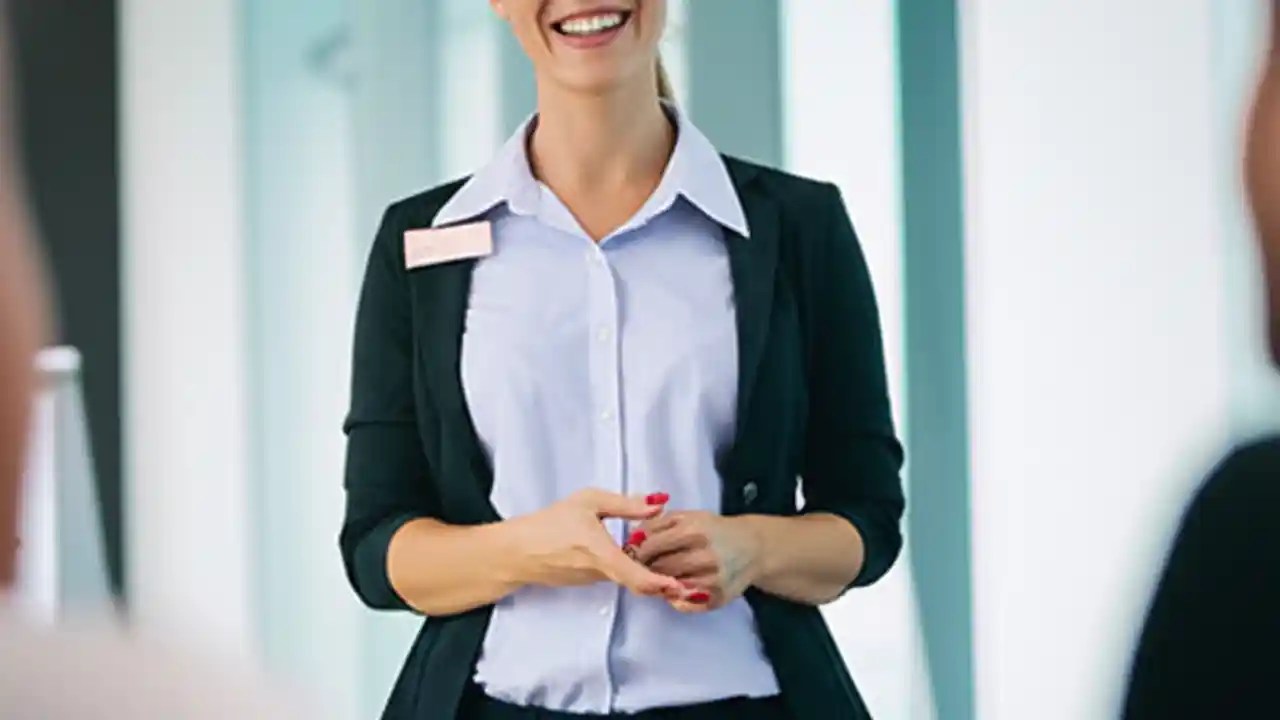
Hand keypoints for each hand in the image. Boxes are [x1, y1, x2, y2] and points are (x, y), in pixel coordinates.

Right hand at [510, 489, 681, 597]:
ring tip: (675, 570)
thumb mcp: (588, 502)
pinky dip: (632, 573)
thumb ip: (626, 505)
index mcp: (602, 554)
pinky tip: (644, 562)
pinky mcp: (588, 581)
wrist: (517, 551)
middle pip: (639, 583)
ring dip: (650, 577)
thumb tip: (659, 503)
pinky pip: (616, 577)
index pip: (638, 578)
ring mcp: (594, 581)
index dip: (664, 584)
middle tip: (690, 583)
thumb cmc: (549, 523)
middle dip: (665, 584)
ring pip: (628, 579)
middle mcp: (601, 573)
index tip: (684, 585)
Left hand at [631, 511, 760, 612]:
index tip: (630, 554)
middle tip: (640, 568)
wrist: (752, 548)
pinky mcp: (718, 598)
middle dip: (646, 569)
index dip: (636, 552)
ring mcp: (713, 580)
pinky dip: (675, 598)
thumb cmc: (712, 530)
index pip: (651, 547)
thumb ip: (656, 524)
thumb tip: (630, 539)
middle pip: (659, 569)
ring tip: (658, 577)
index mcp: (693, 531)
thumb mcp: (686, 517)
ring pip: (670, 588)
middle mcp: (704, 556)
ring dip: (659, 585)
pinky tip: (675, 588)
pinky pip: (685, 604)